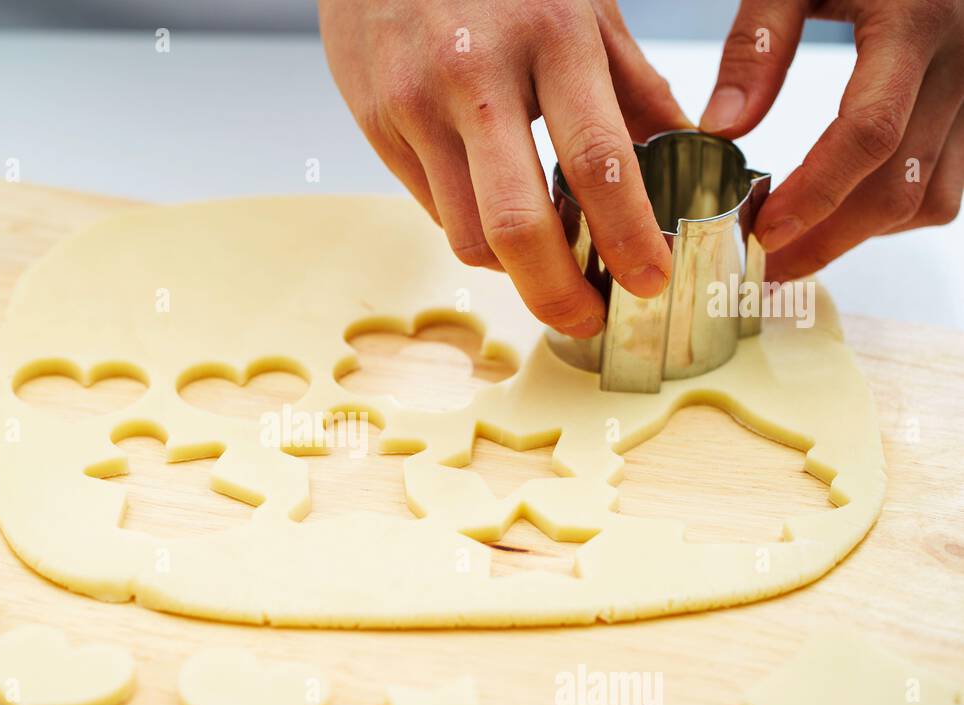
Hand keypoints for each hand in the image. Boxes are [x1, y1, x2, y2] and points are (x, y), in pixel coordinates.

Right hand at [318, 0, 690, 337]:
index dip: (629, 238)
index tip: (651, 281)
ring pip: (467, 234)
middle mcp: (477, 77)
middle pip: (517, 226)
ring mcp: (416, 105)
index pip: (598, 163)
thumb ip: (631, 84)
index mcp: (550, 37)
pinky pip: (433, 209)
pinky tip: (498, 215)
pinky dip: (474, 229)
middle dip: (559, 293)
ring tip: (549, 266)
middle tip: (589, 317)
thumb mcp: (580, 3)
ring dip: (514, 269)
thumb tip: (683, 152)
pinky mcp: (377, 125)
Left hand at [700, 0, 963, 280]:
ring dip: (861, 234)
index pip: (868, 133)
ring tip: (794, 247)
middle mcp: (962, 63)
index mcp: (915, 23)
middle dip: (828, 239)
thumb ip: (757, 43)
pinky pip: (947, 184)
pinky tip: (841, 213)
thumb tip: (722, 128)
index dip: (814, 193)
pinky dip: (894, 212)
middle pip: (898, 185)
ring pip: (929, 196)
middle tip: (765, 265)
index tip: (763, 232)